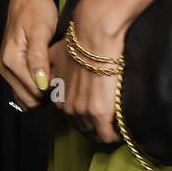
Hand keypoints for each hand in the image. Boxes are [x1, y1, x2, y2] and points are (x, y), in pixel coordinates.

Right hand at [0, 0, 57, 108]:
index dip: (52, 87)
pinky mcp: (13, 67)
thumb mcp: (41, 31)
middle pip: (29, 99)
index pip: (33, 92)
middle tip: (62, 73)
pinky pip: (26, 88)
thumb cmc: (36, 10)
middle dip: (47, 92)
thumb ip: (39, 58)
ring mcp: (8, 69)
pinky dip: (38, 86)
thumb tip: (41, 85)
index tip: (64, 72)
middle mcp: (5, 68)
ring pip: (27, 97)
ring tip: (56, 71)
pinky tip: (50, 72)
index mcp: (11, 61)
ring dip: (43, 90)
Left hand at [48, 9, 126, 145]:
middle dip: (92, 123)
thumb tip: (48, 73)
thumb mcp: (55, 54)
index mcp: (59, 96)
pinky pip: (108, 134)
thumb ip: (50, 68)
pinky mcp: (101, 114)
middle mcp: (68, 107)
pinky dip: (114, 134)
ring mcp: (84, 112)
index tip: (94, 107)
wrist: (94, 36)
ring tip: (116, 122)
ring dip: (104, 129)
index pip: (70, 113)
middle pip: (82, 125)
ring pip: (94, 131)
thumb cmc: (77, 41)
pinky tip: (122, 130)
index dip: (82, 111)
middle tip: (107, 117)